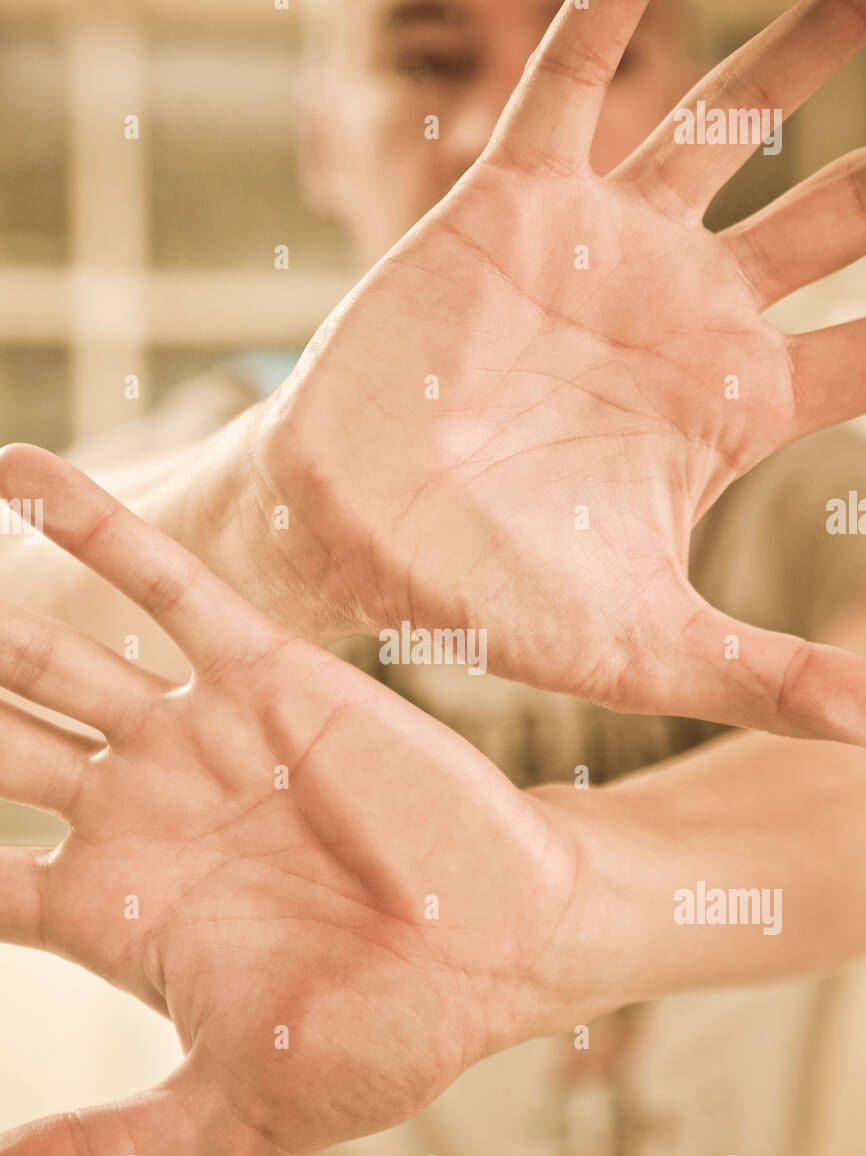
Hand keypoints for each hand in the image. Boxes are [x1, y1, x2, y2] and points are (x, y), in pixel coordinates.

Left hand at [0, 454, 600, 1155]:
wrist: (507, 950)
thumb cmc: (381, 1038)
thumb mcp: (227, 1115)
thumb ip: (100, 1155)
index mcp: (109, 911)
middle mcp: (136, 813)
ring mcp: (193, 738)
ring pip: (50, 660)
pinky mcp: (261, 676)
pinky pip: (162, 584)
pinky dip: (90, 528)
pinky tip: (10, 474)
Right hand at [258, 0, 865, 739]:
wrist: (355, 543)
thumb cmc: (495, 601)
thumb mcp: (647, 647)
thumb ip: (766, 677)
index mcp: (735, 405)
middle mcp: (688, 312)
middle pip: (840, 209)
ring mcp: (606, 250)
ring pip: (727, 116)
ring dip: (804, 50)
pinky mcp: (517, 204)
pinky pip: (574, 81)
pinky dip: (612, 12)